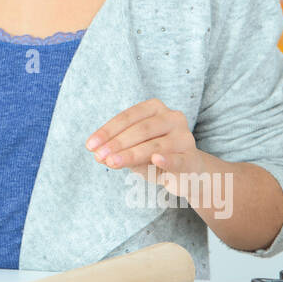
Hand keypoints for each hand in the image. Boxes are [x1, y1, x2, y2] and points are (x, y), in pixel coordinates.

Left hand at [85, 98, 204, 191]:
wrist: (188, 173)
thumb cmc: (155, 157)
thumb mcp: (134, 150)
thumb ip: (119, 150)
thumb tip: (99, 155)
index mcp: (155, 108)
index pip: (128, 117)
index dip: (107, 131)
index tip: (90, 145)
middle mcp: (172, 117)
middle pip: (140, 129)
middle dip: (117, 143)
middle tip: (99, 156)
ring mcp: (185, 137)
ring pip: (154, 145)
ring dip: (130, 154)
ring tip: (112, 163)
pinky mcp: (192, 158)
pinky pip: (178, 159)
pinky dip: (167, 159)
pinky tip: (156, 159)